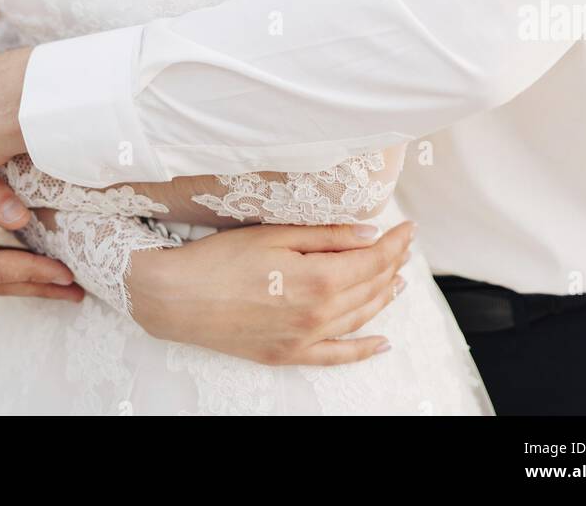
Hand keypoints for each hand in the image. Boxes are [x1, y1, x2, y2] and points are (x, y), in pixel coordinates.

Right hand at [128, 218, 415, 364]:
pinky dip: (363, 350)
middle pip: (369, 287)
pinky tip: (381, 343)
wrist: (177, 298)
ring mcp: (303, 340)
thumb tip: (370, 234)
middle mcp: (317, 315)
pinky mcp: (287, 355)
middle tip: (404, 246)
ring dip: (383, 297)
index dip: (394, 243)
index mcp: (317, 279)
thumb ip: (327, 236)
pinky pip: (337, 357)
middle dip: (392, 264)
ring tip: (399, 280)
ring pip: (359, 318)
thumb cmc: (221, 259)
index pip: (371, 259)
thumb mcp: (275, 234)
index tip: (408, 227)